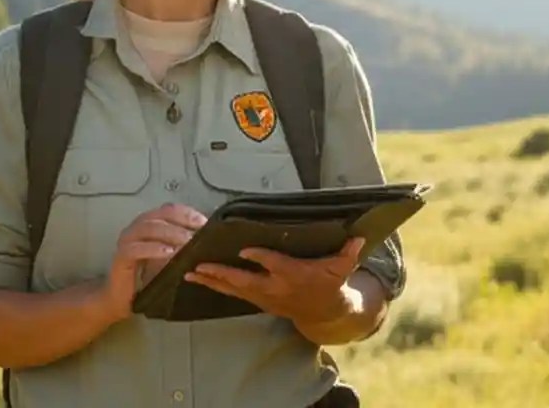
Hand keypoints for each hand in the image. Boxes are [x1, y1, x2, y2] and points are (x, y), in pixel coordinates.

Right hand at [95, 202, 206, 322]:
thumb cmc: (150, 276)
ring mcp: (127, 240)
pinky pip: (136, 248)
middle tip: (199, 235)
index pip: (170, 209)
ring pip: (148, 228)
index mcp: (150, 223)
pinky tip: (168, 253)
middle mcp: (137, 227)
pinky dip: (153, 249)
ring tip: (186, 243)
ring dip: (170, 233)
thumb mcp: (172, 257)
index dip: (188, 214)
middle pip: (161, 215)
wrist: (124, 299)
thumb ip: (185, 245)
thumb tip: (208, 237)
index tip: (204, 224)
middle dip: (182, 223)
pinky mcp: (121, 257)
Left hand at [183, 237, 365, 325]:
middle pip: (244, 281)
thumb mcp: (342, 268)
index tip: (244, 250)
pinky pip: (233, 293)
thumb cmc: (330, 283)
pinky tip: (200, 280)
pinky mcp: (258, 300)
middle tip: (199, 266)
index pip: (274, 265)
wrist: (324, 312)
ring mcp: (264, 296)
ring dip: (211, 281)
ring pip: (233, 289)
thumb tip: (359, 237)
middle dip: (221, 274)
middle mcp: (275, 287)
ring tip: (189, 274)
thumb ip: (349, 252)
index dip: (259, 258)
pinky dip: (216, 286)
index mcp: (293, 274)